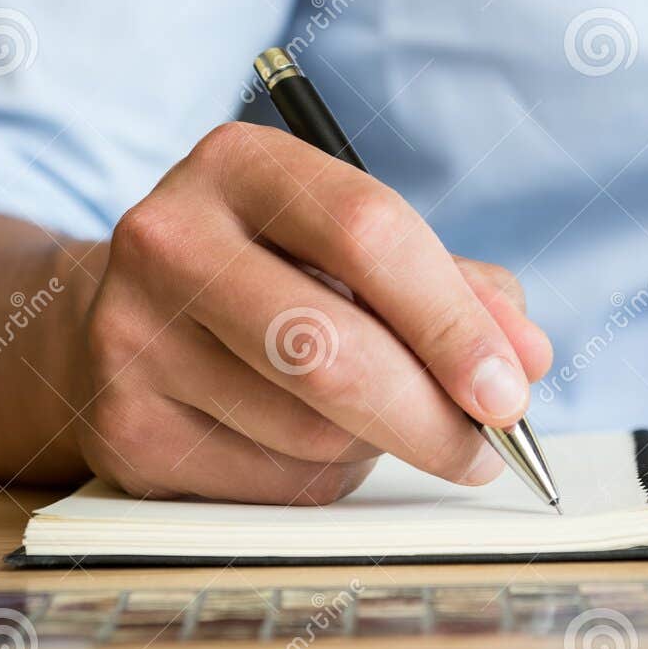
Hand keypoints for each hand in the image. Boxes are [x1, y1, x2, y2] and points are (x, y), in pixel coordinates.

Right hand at [75, 122, 552, 503]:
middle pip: (329, 348)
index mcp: (240, 164)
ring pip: (309, 431)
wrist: (123, 314)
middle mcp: (168, 239)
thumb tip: (524, 358)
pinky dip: (322, 479)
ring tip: (370, 415)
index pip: (367, 233)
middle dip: (431, 415)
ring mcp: (132, 338)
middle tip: (486, 449)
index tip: (510, 389)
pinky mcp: (125, 429)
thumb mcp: (355, 244)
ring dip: (376, 445)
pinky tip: (304, 441)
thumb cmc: (273, 272)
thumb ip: (454, 286)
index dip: (452, 321)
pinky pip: (271, 484)